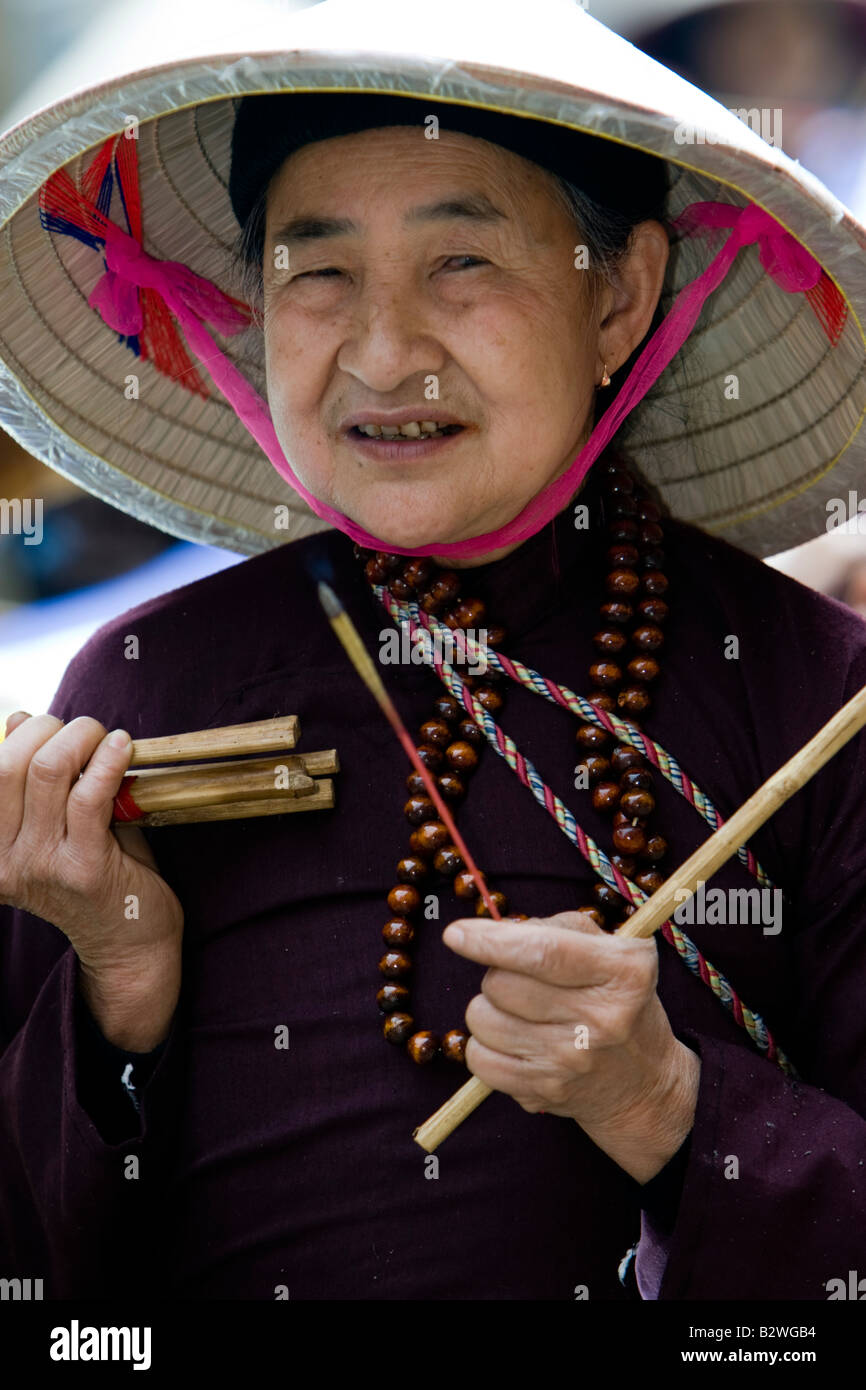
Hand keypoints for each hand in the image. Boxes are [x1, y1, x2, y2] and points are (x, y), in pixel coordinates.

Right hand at [0, 711, 183, 1048]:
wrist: (129, 946)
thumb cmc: (98, 875)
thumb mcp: (52, 826)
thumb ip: (32, 779)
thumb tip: (17, 719)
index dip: (23, 734)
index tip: (54, 729)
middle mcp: (4, 861)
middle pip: (11, 763)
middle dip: (52, 728)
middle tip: (85, 730)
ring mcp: (41, 866)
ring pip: (50, 770)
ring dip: (83, 737)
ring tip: (105, 737)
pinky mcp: (84, 868)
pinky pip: (89, 795)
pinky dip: (109, 759)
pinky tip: (123, 747)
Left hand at [443, 909, 700, 1182]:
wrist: (643, 1083)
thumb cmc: (616, 1000)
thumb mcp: (610, 950)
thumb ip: (556, 928)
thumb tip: (495, 932)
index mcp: (623, 972)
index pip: (543, 952)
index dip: (491, 941)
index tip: (456, 934)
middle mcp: (602, 1019)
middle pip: (502, 984)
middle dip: (498, 974)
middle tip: (523, 982)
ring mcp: (572, 1061)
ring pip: (483, 1020)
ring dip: (490, 1010)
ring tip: (522, 1014)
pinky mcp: (546, 1091)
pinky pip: (479, 1060)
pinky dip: (484, 1047)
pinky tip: (514, 1043)